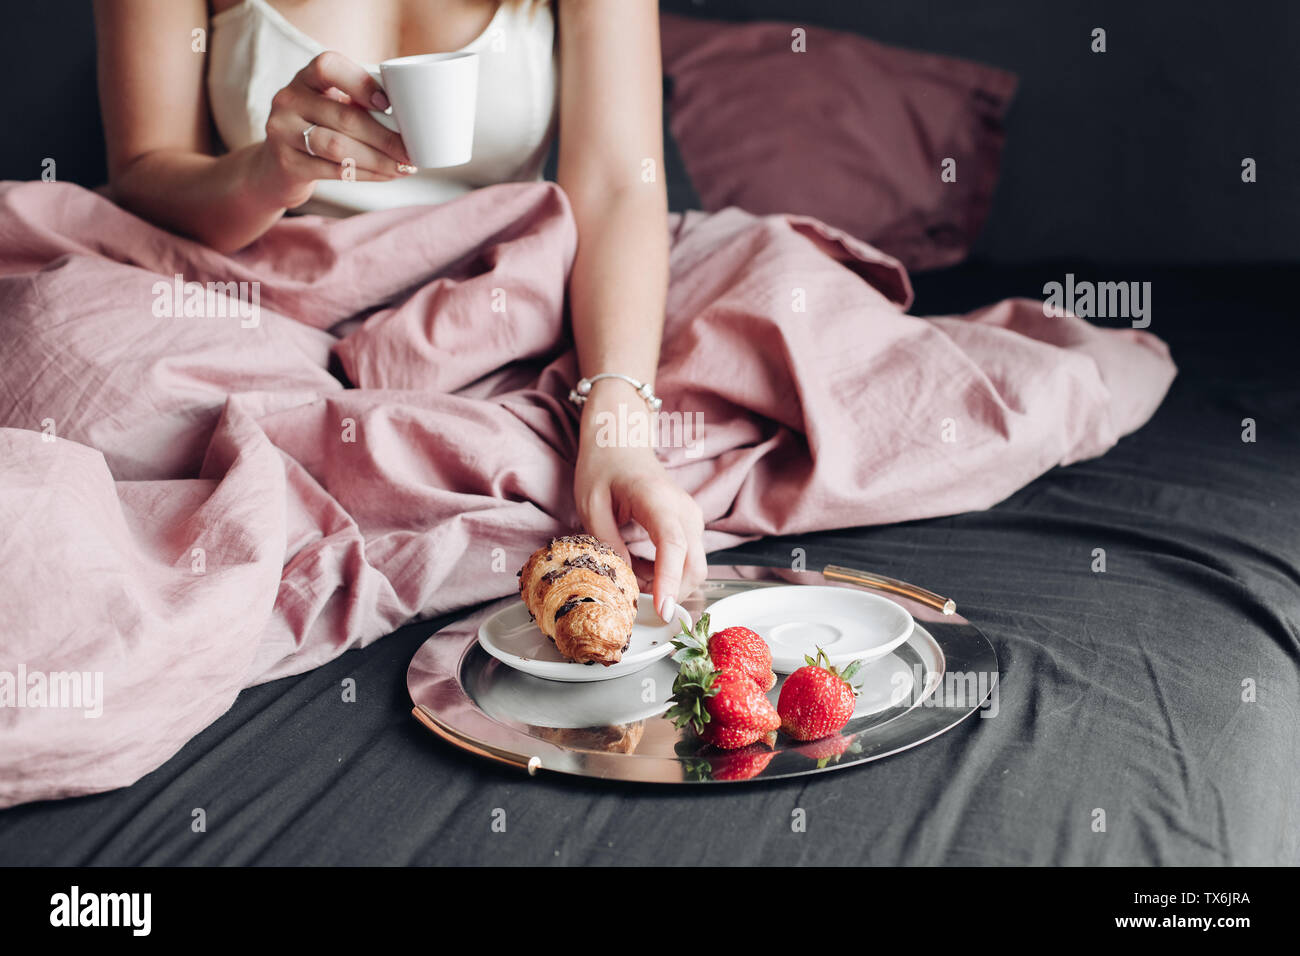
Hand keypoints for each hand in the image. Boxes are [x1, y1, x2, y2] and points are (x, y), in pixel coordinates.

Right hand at [252, 51, 415, 208]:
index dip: (360, 83)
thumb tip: (411, 117)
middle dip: (385, 137)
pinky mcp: (288, 164)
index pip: (328, 66)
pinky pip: (335, 171)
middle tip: (411, 151)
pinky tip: (387, 175)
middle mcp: (289, 99)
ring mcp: (283, 132)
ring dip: (378, 160)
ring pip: (339, 147)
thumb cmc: (320, 129)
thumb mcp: (333, 106)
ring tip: (403, 167)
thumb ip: (360, 102)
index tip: (387, 104)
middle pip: (344, 117)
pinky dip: (367, 174)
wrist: (277, 166)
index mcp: (306, 78)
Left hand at [574, 434, 706, 624]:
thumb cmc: (603, 467)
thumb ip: (608, 543)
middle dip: (670, 593)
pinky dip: (666, 574)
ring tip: (629, 576)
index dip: (670, 580)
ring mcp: (692, 518)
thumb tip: (624, 580)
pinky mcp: (690, 526)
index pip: (673, 545)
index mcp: (658, 500)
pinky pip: (687, 560)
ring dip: (666, 585)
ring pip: (694, 568)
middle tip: (633, 600)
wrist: (621, 440)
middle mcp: (684, 511)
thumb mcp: (591, 505)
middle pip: (694, 566)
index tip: (663, 610)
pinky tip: (637, 566)